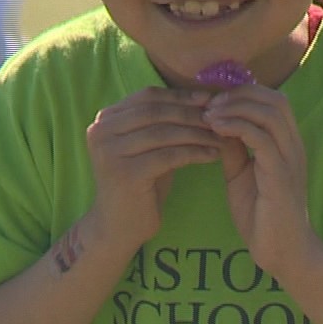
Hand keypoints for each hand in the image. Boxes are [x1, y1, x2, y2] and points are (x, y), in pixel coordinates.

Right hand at [86, 87, 221, 248]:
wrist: (118, 227)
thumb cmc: (139, 184)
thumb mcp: (148, 147)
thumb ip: (163, 122)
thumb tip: (204, 99)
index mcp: (105, 120)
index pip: (147, 97)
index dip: (180, 96)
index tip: (210, 99)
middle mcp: (101, 132)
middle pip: (155, 111)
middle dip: (191, 113)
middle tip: (220, 117)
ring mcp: (110, 152)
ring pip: (164, 133)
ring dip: (197, 133)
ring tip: (221, 137)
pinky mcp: (125, 174)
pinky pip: (169, 156)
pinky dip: (194, 153)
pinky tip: (213, 156)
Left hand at [204, 85, 317, 274]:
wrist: (282, 252)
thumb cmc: (262, 216)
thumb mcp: (242, 175)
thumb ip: (234, 149)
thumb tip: (216, 125)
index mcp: (287, 144)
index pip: (273, 99)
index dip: (243, 92)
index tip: (213, 101)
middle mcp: (293, 146)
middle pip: (274, 98)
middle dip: (239, 94)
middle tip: (209, 105)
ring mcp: (290, 159)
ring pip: (269, 112)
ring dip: (235, 108)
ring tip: (209, 115)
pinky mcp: (280, 175)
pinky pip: (261, 138)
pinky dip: (237, 127)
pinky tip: (216, 130)